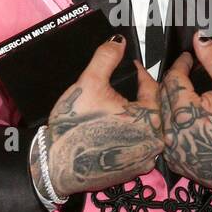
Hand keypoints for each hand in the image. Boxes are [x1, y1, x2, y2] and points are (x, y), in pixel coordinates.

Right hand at [36, 36, 163, 197]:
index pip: (151, 86)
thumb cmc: (73, 126)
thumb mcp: (89, 83)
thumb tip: (118, 41)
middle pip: (151, 108)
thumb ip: (107, 57)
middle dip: (137, 94)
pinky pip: (138, 146)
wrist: (56, 166)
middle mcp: (155, 142)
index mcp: (150, 118)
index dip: (138, 72)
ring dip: (134, 116)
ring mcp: (146, 159)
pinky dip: (129, 136)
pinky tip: (113, 130)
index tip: (129, 65)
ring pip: (145, 128)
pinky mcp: (135, 171)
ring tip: (116, 108)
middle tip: (123, 86)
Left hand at [159, 32, 211, 196]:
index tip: (188, 58)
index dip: (181, 64)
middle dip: (174, 80)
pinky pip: (167, 134)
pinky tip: (186, 115)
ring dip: (171, 100)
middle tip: (186, 71)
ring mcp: (172, 151)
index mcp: (187, 114)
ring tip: (185, 91)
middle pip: (163, 97)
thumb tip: (201, 37)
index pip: (173, 79)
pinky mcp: (175, 162)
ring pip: (162, 116)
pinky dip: (173, 121)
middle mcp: (173, 134)